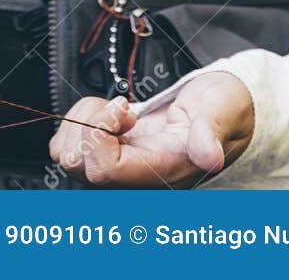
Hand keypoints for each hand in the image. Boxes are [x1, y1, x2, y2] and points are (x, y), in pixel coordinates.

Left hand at [48, 71, 253, 187]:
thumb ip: (211, 133)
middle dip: (89, 125)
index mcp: (161, 176)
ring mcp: (117, 167)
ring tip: (117, 111)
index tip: (123, 110)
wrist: (221, 109)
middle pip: (76, 164)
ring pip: (65, 154)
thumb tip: (209, 158)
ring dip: (82, 120)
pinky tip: (109, 114)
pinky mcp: (105, 151)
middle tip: (122, 109)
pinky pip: (67, 142)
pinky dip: (79, 119)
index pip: (103, 171)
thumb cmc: (223, 111)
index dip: (101, 134)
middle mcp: (134, 179)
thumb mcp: (221, 113)